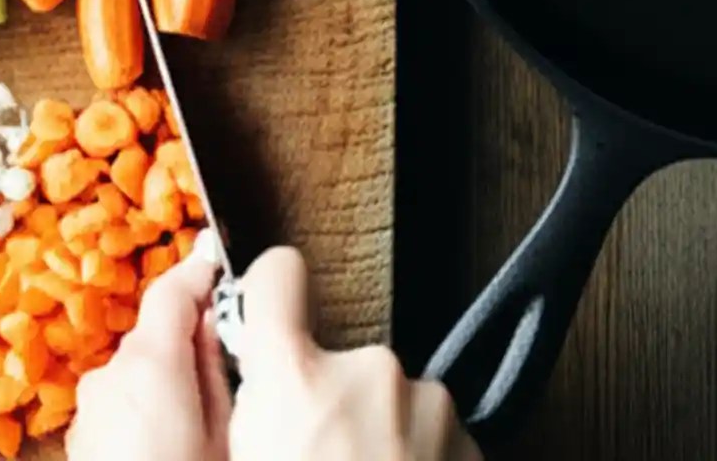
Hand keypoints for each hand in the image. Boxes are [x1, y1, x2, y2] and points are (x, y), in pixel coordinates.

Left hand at [66, 230, 230, 460]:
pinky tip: (173, 449)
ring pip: (139, 372)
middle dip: (192, 341)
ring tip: (206, 427)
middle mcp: (111, 374)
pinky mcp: (82, 436)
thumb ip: (220, 371)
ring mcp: (91, 407)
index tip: (222, 269)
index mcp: (151, 363)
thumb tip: (217, 326)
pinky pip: (121, 404)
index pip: (173, 289)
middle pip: (156, 333)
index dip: (201, 272)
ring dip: (169, 380)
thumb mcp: (227, 435)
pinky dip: (146, 410)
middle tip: (236, 369)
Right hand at [228, 247, 481, 460]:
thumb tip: (254, 383)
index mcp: (296, 380)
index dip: (269, 283)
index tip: (270, 292)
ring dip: (380, 429)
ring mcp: (429, 405)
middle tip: (321, 452)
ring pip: (391, 397)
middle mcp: (368, 374)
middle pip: (340, 355)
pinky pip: (431, 429)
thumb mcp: (244, 453)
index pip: (278, 273)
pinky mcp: (471, 438)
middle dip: (333, 395)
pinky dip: (418, 454)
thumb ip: (254, 400)